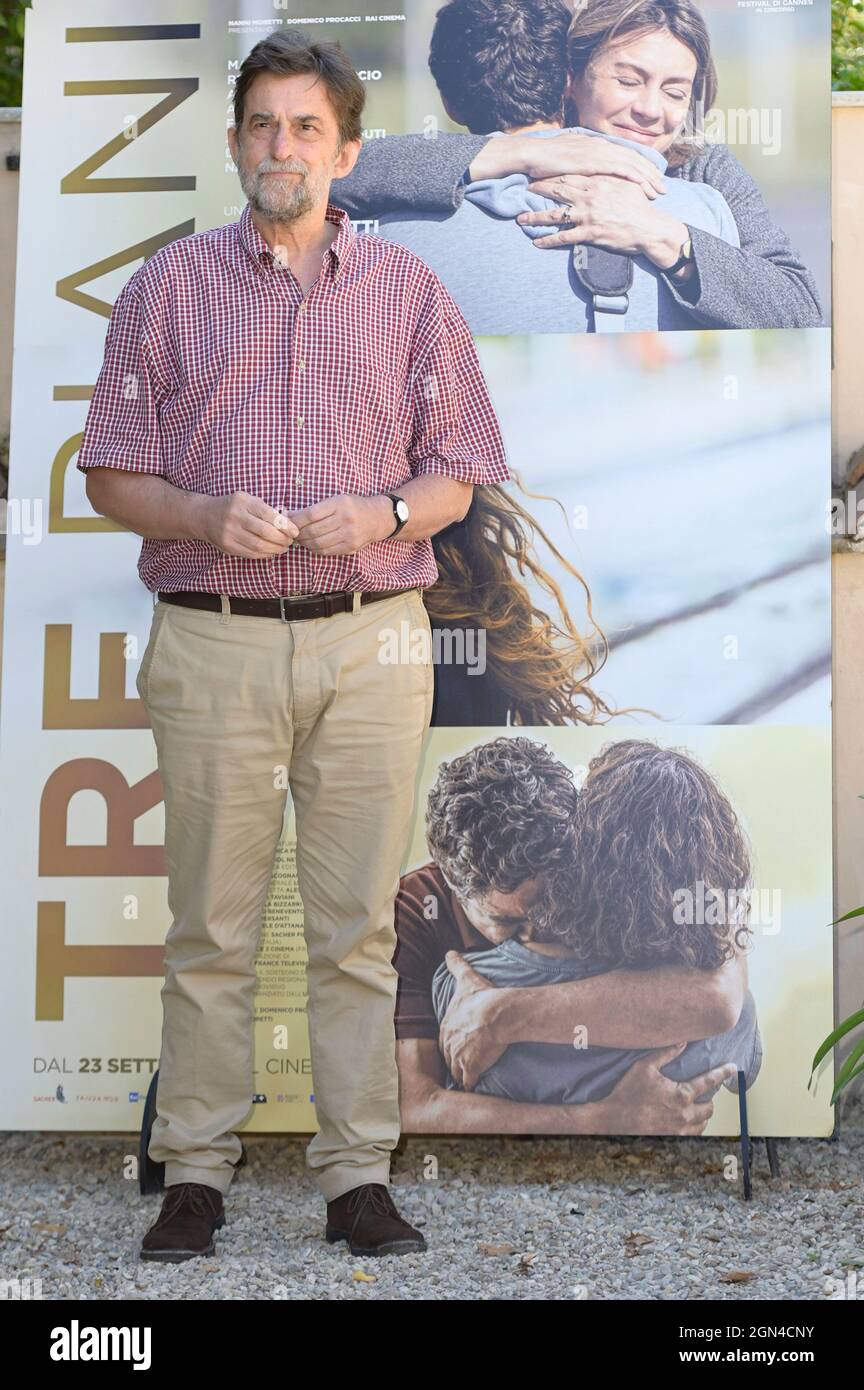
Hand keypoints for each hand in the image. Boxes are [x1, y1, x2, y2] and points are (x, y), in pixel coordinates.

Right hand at [194, 490, 298, 558]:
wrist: (204, 515)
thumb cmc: (232, 506)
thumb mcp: (247, 500)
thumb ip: (264, 510)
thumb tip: (288, 524)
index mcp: (243, 501)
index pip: (269, 515)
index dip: (285, 526)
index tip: (295, 531)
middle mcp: (235, 516)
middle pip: (265, 532)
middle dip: (282, 539)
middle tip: (290, 541)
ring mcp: (230, 532)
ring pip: (259, 545)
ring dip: (275, 549)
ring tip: (283, 548)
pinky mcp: (228, 546)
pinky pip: (250, 553)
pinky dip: (264, 554)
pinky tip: (272, 552)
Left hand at [286, 493, 394, 554]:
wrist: (377, 518)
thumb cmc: (353, 506)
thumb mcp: (338, 499)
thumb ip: (317, 508)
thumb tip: (291, 515)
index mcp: (340, 503)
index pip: (311, 514)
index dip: (296, 520)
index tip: (287, 521)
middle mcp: (345, 519)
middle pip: (313, 531)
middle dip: (298, 533)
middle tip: (291, 533)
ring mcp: (349, 535)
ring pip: (318, 543)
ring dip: (305, 543)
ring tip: (300, 539)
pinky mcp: (350, 547)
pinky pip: (327, 551)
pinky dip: (315, 549)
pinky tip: (312, 545)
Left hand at [438, 951, 509, 1089]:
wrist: (496, 1013)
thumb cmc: (482, 996)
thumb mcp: (467, 979)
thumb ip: (457, 966)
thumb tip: (450, 952)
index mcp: (446, 1026)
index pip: (445, 1041)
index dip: (452, 1045)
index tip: (458, 1048)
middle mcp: (448, 1043)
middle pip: (448, 1058)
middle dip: (454, 1062)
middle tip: (462, 1066)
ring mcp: (458, 1057)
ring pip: (456, 1072)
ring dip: (461, 1075)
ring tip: (467, 1078)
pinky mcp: (470, 1068)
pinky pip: (467, 1082)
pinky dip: (469, 1085)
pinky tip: (473, 1088)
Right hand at [471, 130, 666, 199]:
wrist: (531, 154)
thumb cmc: (544, 160)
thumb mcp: (566, 162)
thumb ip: (579, 165)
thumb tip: (586, 174)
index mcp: (595, 144)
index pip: (624, 156)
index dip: (640, 167)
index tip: (651, 178)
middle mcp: (600, 146)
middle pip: (633, 159)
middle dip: (650, 174)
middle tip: (662, 187)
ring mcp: (598, 152)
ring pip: (631, 164)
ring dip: (647, 178)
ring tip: (659, 191)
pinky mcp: (594, 161)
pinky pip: (620, 169)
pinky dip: (635, 177)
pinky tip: (645, 187)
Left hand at [516, 173, 688, 266]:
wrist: (649, 228)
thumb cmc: (640, 206)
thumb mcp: (626, 184)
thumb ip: (610, 176)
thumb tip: (602, 169)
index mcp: (597, 182)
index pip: (570, 174)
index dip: (553, 173)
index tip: (541, 171)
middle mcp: (589, 197)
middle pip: (557, 191)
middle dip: (539, 189)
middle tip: (524, 188)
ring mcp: (587, 215)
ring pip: (555, 215)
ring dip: (536, 217)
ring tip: (521, 219)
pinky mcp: (589, 233)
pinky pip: (563, 237)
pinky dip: (548, 240)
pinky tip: (536, 243)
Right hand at [601, 1043, 737, 1134]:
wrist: (613, 1121)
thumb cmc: (627, 1092)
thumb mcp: (644, 1067)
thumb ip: (666, 1054)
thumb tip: (683, 1042)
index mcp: (681, 1095)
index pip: (709, 1082)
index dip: (722, 1073)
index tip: (733, 1068)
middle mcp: (685, 1114)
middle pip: (710, 1107)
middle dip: (709, 1099)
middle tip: (701, 1093)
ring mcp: (680, 1130)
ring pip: (703, 1123)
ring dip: (702, 1114)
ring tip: (694, 1107)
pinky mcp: (673, 1140)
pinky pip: (692, 1135)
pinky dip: (693, 1127)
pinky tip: (685, 1120)